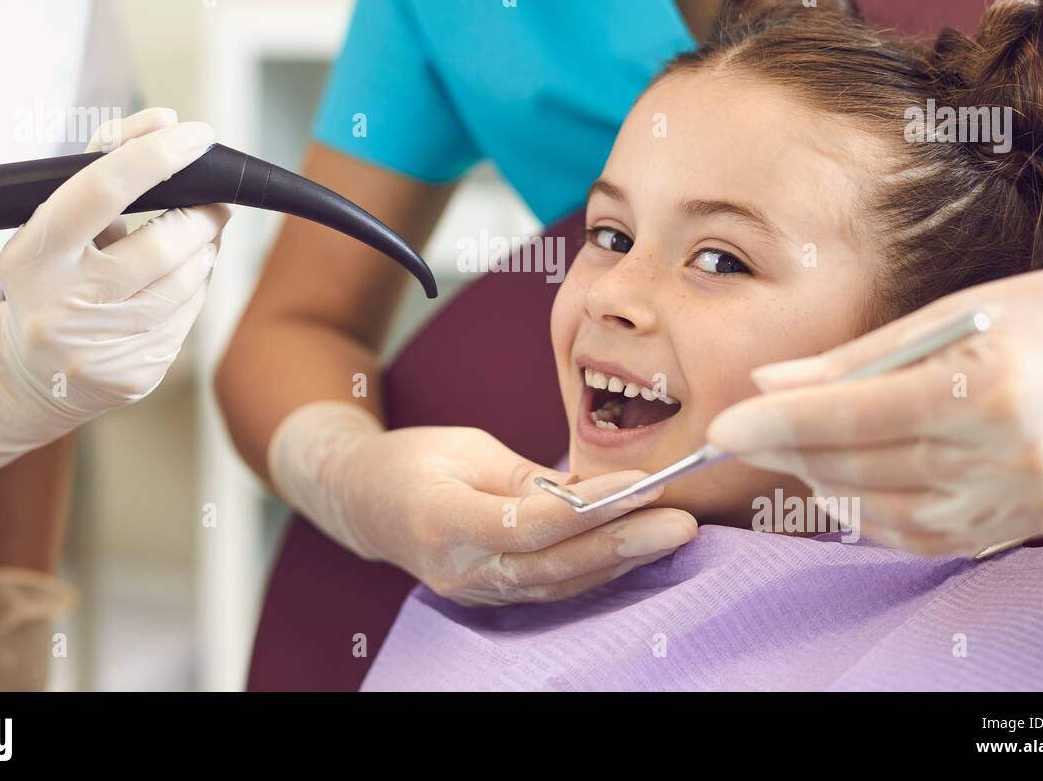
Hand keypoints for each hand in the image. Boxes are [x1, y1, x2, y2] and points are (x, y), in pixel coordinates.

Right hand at [0, 108, 229, 419]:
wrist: (31, 372)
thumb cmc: (50, 277)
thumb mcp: (54, 221)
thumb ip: (104, 165)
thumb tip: (166, 121)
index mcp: (33, 255)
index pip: (99, 191)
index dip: (155, 157)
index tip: (195, 135)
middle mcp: (62, 305)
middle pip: (164, 245)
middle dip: (202, 217)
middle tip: (214, 205)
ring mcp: (99, 347)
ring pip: (187, 281)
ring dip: (204, 253)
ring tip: (196, 242)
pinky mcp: (133, 376)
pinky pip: (188, 317)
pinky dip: (193, 291)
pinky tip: (176, 285)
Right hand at [269, 401, 696, 605]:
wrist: (361, 502)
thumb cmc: (412, 461)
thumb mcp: (465, 447)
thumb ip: (527, 477)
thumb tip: (594, 491)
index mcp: (441, 519)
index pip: (527, 523)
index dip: (589, 507)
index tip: (642, 485)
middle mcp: (458, 568)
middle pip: (553, 564)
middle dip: (624, 543)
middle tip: (681, 522)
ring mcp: (473, 590)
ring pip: (559, 584)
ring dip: (621, 559)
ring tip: (674, 533)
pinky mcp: (490, 596)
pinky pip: (552, 588)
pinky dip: (597, 570)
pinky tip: (639, 552)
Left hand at [706, 214, 1042, 554]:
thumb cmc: (1041, 312)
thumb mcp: (946, 314)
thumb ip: (853, 358)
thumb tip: (768, 382)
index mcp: (982, 386)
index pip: (851, 416)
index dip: (777, 425)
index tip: (721, 428)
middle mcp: (1004, 453)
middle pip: (861, 468)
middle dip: (789, 454)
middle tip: (746, 436)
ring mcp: (1019, 499)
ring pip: (886, 515)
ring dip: (826, 487)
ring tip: (797, 453)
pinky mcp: (1026, 524)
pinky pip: (927, 538)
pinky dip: (874, 516)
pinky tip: (850, 484)